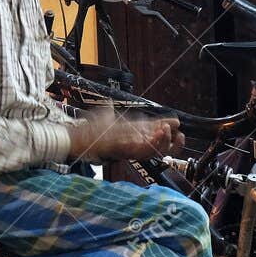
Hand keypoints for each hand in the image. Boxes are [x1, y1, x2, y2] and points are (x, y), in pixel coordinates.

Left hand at [68, 106, 184, 162]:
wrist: (76, 136)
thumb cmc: (89, 129)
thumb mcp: (103, 117)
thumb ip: (109, 112)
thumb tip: (111, 104)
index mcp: (132, 135)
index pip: (154, 134)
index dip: (167, 130)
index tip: (177, 123)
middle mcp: (132, 144)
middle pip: (158, 148)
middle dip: (172, 142)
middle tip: (179, 133)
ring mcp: (128, 149)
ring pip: (152, 151)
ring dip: (163, 142)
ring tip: (167, 130)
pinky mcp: (122, 152)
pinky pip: (140, 152)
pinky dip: (149, 144)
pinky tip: (156, 134)